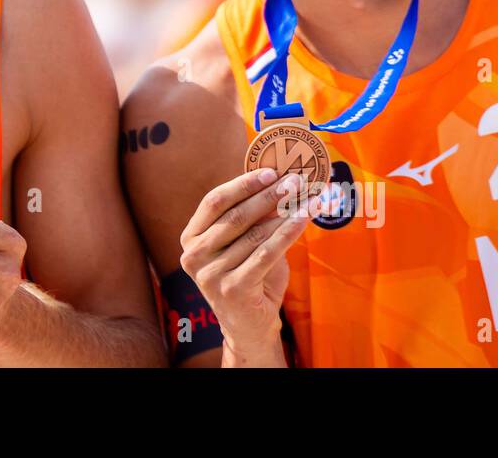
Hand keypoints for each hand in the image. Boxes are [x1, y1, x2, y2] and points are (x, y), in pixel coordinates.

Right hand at [179, 168, 317, 362]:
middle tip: (295, 181)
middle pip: (235, 216)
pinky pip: (266, 253)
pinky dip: (288, 233)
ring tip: (307, 198)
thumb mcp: (244, 243)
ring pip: (255, 234)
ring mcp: (211, 274)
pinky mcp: (233, 289)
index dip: (242, 184)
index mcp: (191, 237)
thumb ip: (253, 218)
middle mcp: (194, 255)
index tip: (270, 172)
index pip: (214, 202)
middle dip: (269, 195)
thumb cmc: (248, 277)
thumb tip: (280, 182)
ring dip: (285, 213)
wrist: (249, 326)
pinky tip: (304, 219)